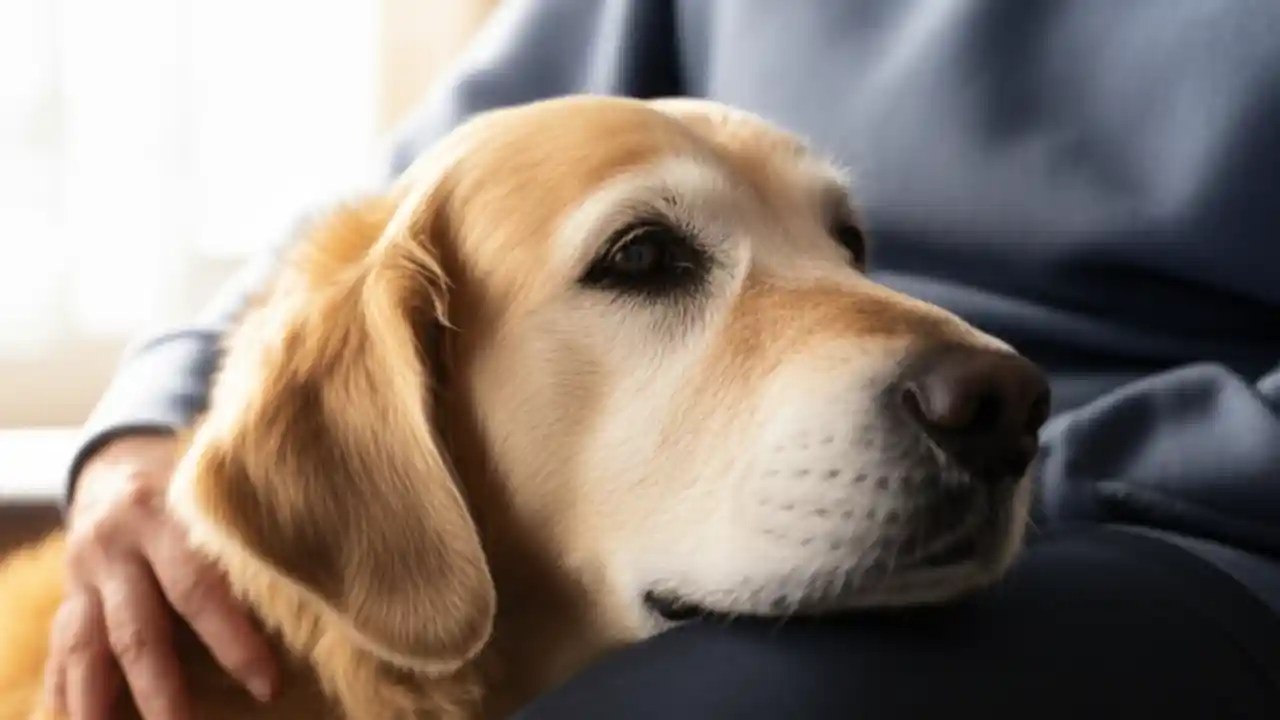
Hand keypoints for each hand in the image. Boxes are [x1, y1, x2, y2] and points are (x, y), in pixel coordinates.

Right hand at [45, 434, 276, 719]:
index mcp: (164, 514)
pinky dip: (66, 689)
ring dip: (99, 701)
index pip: (200, 587)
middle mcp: (117, 545)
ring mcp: (84, 573)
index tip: (267, 684)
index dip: (233, 640)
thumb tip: (313, 585)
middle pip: (140, 629)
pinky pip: (60, 649)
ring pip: (88, 646)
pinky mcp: (66, 595)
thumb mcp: (212, 492)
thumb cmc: (190, 484)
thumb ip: (244, 533)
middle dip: (164, 689)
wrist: (116, 462)